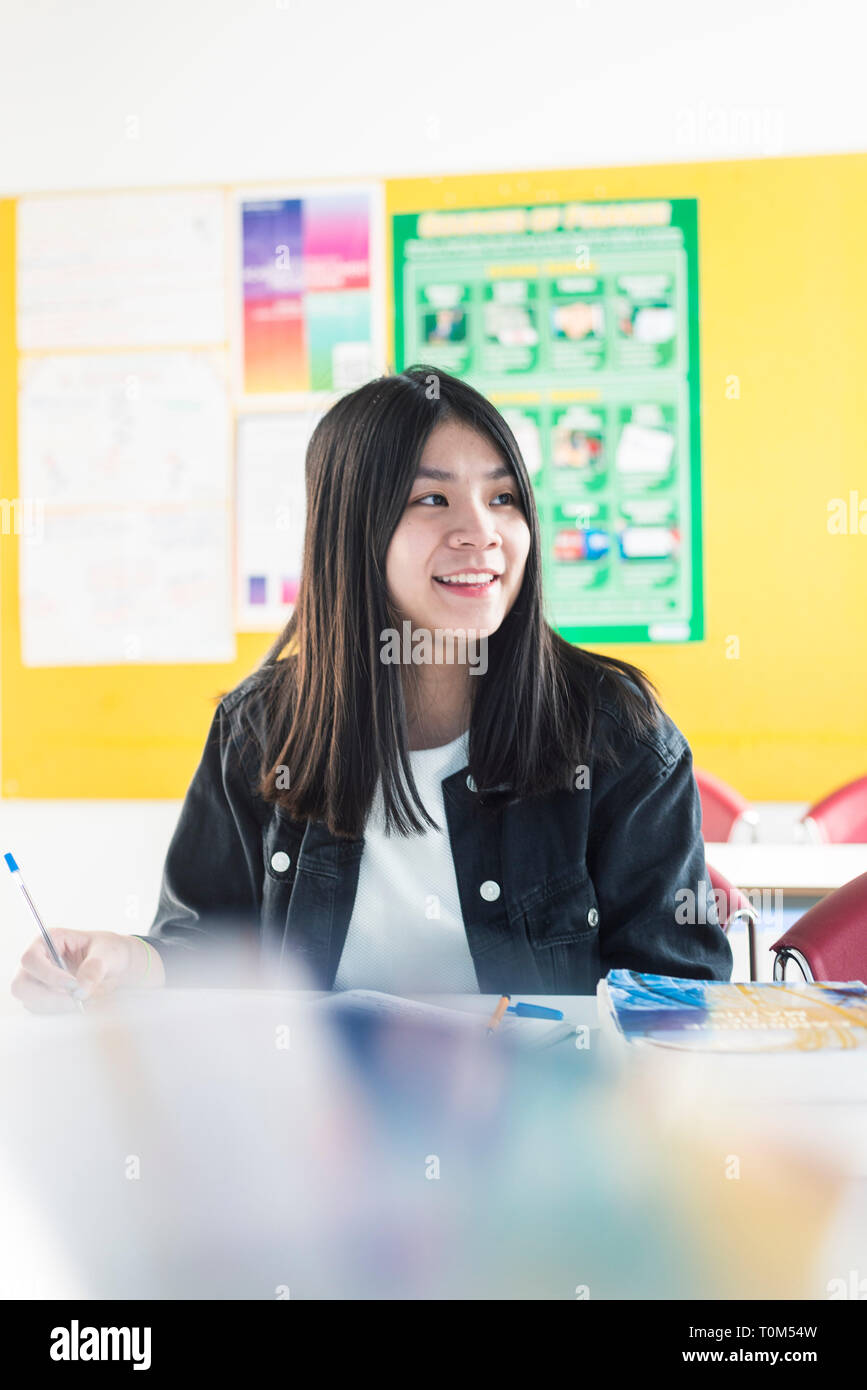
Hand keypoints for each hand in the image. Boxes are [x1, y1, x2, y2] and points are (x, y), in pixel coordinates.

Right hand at [11, 929, 164, 1013]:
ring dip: (58, 1005)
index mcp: (49, 941)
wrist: (119, 966)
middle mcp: (39, 961)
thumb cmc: (111, 951)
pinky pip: (43, 1011)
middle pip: (21, 984)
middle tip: (76, 1001)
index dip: (47, 974)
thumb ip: (95, 968)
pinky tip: (81, 1004)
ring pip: (31, 1001)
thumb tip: (80, 990)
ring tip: (87, 999)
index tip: (73, 985)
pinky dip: (61, 1011)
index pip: (31, 959)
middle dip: (48, 996)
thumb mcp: (109, 953)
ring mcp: (39, 981)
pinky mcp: (45, 997)